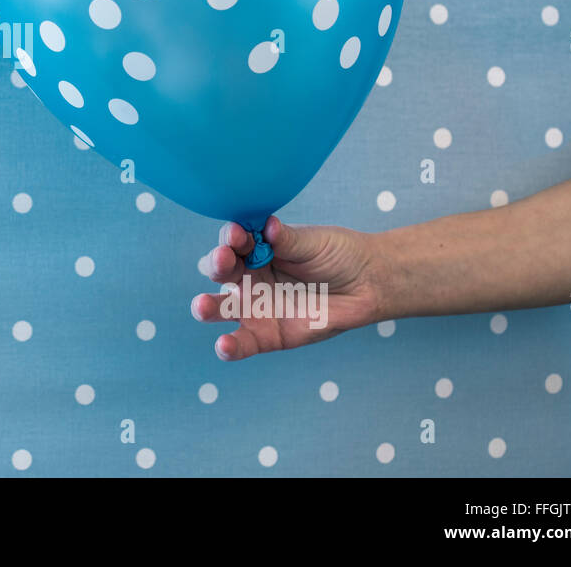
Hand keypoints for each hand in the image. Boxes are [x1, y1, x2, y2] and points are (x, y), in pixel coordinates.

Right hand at [191, 216, 385, 360]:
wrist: (369, 284)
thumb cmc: (338, 254)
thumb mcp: (313, 242)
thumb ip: (287, 239)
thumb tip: (268, 225)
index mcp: (255, 249)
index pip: (233, 242)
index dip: (231, 237)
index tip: (236, 235)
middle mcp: (249, 277)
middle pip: (220, 272)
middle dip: (217, 265)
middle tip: (223, 260)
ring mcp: (256, 307)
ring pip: (221, 308)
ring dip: (207, 307)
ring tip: (202, 306)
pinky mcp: (268, 335)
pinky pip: (243, 342)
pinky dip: (230, 346)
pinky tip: (223, 346)